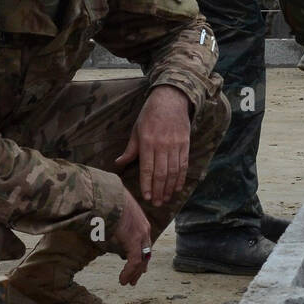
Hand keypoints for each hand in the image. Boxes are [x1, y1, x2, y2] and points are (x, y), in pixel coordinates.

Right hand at [108, 188, 152, 286]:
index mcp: (141, 222)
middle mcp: (144, 229)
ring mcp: (140, 235)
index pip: (145, 243)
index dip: (142, 256)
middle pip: (146, 253)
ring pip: (141, 260)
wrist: (107, 193)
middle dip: (140, 268)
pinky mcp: (134, 241)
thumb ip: (118, 224)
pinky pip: (134, 261)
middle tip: (135, 279)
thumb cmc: (107, 200)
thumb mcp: (116, 212)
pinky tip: (122, 279)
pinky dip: (128, 272)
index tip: (139, 266)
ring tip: (127, 282)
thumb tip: (110, 231)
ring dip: (134, 273)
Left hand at [116, 85, 191, 208]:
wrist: (171, 99)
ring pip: (173, 172)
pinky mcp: (185, 144)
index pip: (147, 169)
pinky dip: (181, 178)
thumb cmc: (150, 115)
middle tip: (156, 204)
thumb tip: (119, 163)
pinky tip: (177, 188)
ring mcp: (175, 145)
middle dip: (158, 191)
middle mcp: (162, 145)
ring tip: (166, 199)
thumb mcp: (136, 130)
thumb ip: (130, 150)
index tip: (146, 197)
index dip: (147, 185)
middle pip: (161, 173)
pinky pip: (183, 165)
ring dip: (169, 188)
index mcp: (147, 142)